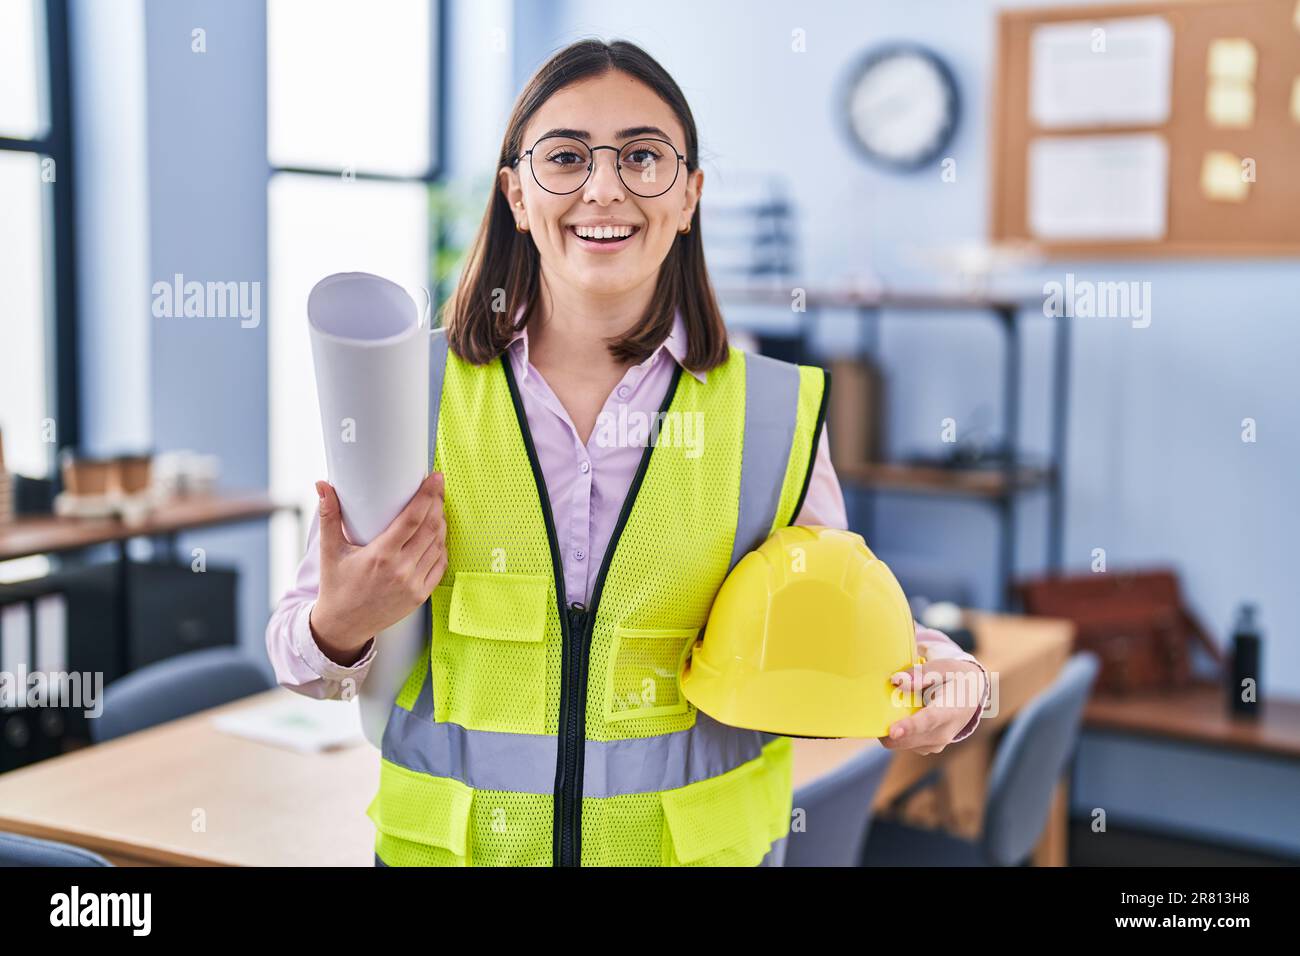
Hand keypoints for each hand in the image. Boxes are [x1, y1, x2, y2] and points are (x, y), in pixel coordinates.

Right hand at [309, 472, 447, 664]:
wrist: (343, 625)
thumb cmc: (336, 585)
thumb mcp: (330, 550)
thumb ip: (329, 516)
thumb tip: (322, 485)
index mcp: (380, 555)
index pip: (413, 519)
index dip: (428, 495)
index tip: (436, 478)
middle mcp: (401, 570)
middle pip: (430, 528)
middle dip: (437, 504)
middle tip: (437, 487)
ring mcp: (414, 584)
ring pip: (438, 545)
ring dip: (441, 523)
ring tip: (437, 508)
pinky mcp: (421, 596)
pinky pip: (440, 565)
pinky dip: (441, 546)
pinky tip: (437, 535)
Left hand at [880, 659, 985, 754]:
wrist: (971, 694)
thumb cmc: (954, 677)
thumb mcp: (943, 668)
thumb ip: (920, 674)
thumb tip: (896, 681)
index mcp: (950, 711)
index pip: (928, 720)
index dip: (909, 727)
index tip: (893, 731)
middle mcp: (944, 733)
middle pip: (909, 738)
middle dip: (888, 729)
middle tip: (874, 708)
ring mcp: (935, 744)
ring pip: (903, 743)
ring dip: (892, 730)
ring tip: (894, 706)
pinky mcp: (927, 747)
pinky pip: (904, 743)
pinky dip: (898, 732)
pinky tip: (899, 714)